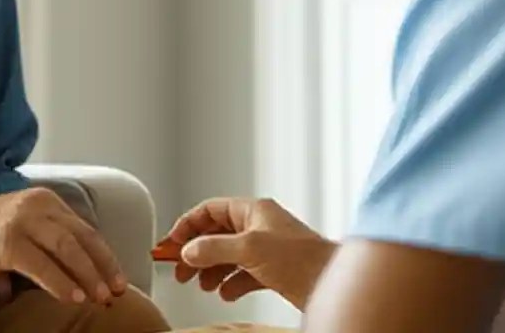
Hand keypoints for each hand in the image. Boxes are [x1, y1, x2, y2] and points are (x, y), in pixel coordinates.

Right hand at [0, 187, 128, 304]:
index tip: (118, 280)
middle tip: (115, 293)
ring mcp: (23, 222)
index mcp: (47, 201)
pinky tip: (71, 298)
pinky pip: (42, 265)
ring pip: (67, 249)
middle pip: (82, 238)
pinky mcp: (7, 242)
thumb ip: (47, 250)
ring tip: (99, 298)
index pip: (85, 230)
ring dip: (87, 276)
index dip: (105, 257)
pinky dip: (60, 283)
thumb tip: (70, 283)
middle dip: (103, 268)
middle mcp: (38, 206)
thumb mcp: (23, 230)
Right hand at [163, 197, 334, 309]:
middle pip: (216, 235)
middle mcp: (258, 226)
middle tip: (180, 271)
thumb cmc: (301, 258)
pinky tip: (227, 294)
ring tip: (202, 285)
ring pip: (228, 256)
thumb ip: (214, 248)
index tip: (172, 244)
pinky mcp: (273, 270)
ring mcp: (266, 248)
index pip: (210, 210)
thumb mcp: (249, 249)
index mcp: (253, 210)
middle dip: (196, 253)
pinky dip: (231, 283)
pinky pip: (243, 274)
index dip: (188, 226)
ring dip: (212, 270)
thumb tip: (188, 250)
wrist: (332, 282)